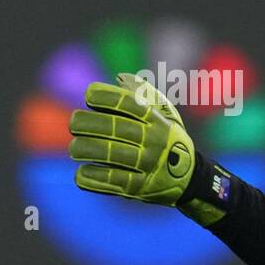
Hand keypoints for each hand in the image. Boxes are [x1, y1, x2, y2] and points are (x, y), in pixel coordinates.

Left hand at [68, 72, 197, 205]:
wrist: (191, 178)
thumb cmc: (169, 140)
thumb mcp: (166, 116)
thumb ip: (145, 96)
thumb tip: (120, 78)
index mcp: (158, 121)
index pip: (129, 103)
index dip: (106, 96)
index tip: (89, 95)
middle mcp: (155, 142)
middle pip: (115, 127)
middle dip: (88, 123)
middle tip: (74, 123)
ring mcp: (149, 165)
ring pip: (109, 153)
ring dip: (85, 148)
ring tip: (75, 148)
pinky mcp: (141, 187)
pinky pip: (111, 180)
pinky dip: (92, 176)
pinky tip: (81, 172)